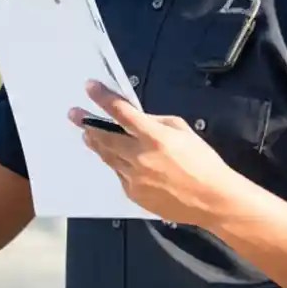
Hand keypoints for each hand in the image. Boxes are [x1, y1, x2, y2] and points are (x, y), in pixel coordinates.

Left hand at [69, 81, 238, 224]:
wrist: (212, 200)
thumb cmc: (203, 163)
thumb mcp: (183, 131)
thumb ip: (156, 122)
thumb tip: (137, 119)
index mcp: (154, 137)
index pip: (121, 112)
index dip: (102, 98)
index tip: (90, 88)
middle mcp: (139, 157)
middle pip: (104, 136)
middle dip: (86, 122)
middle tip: (74, 114)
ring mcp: (133, 178)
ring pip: (107, 156)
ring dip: (95, 143)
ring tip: (87, 134)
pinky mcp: (133, 194)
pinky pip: (119, 174)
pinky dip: (116, 164)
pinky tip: (117, 158)